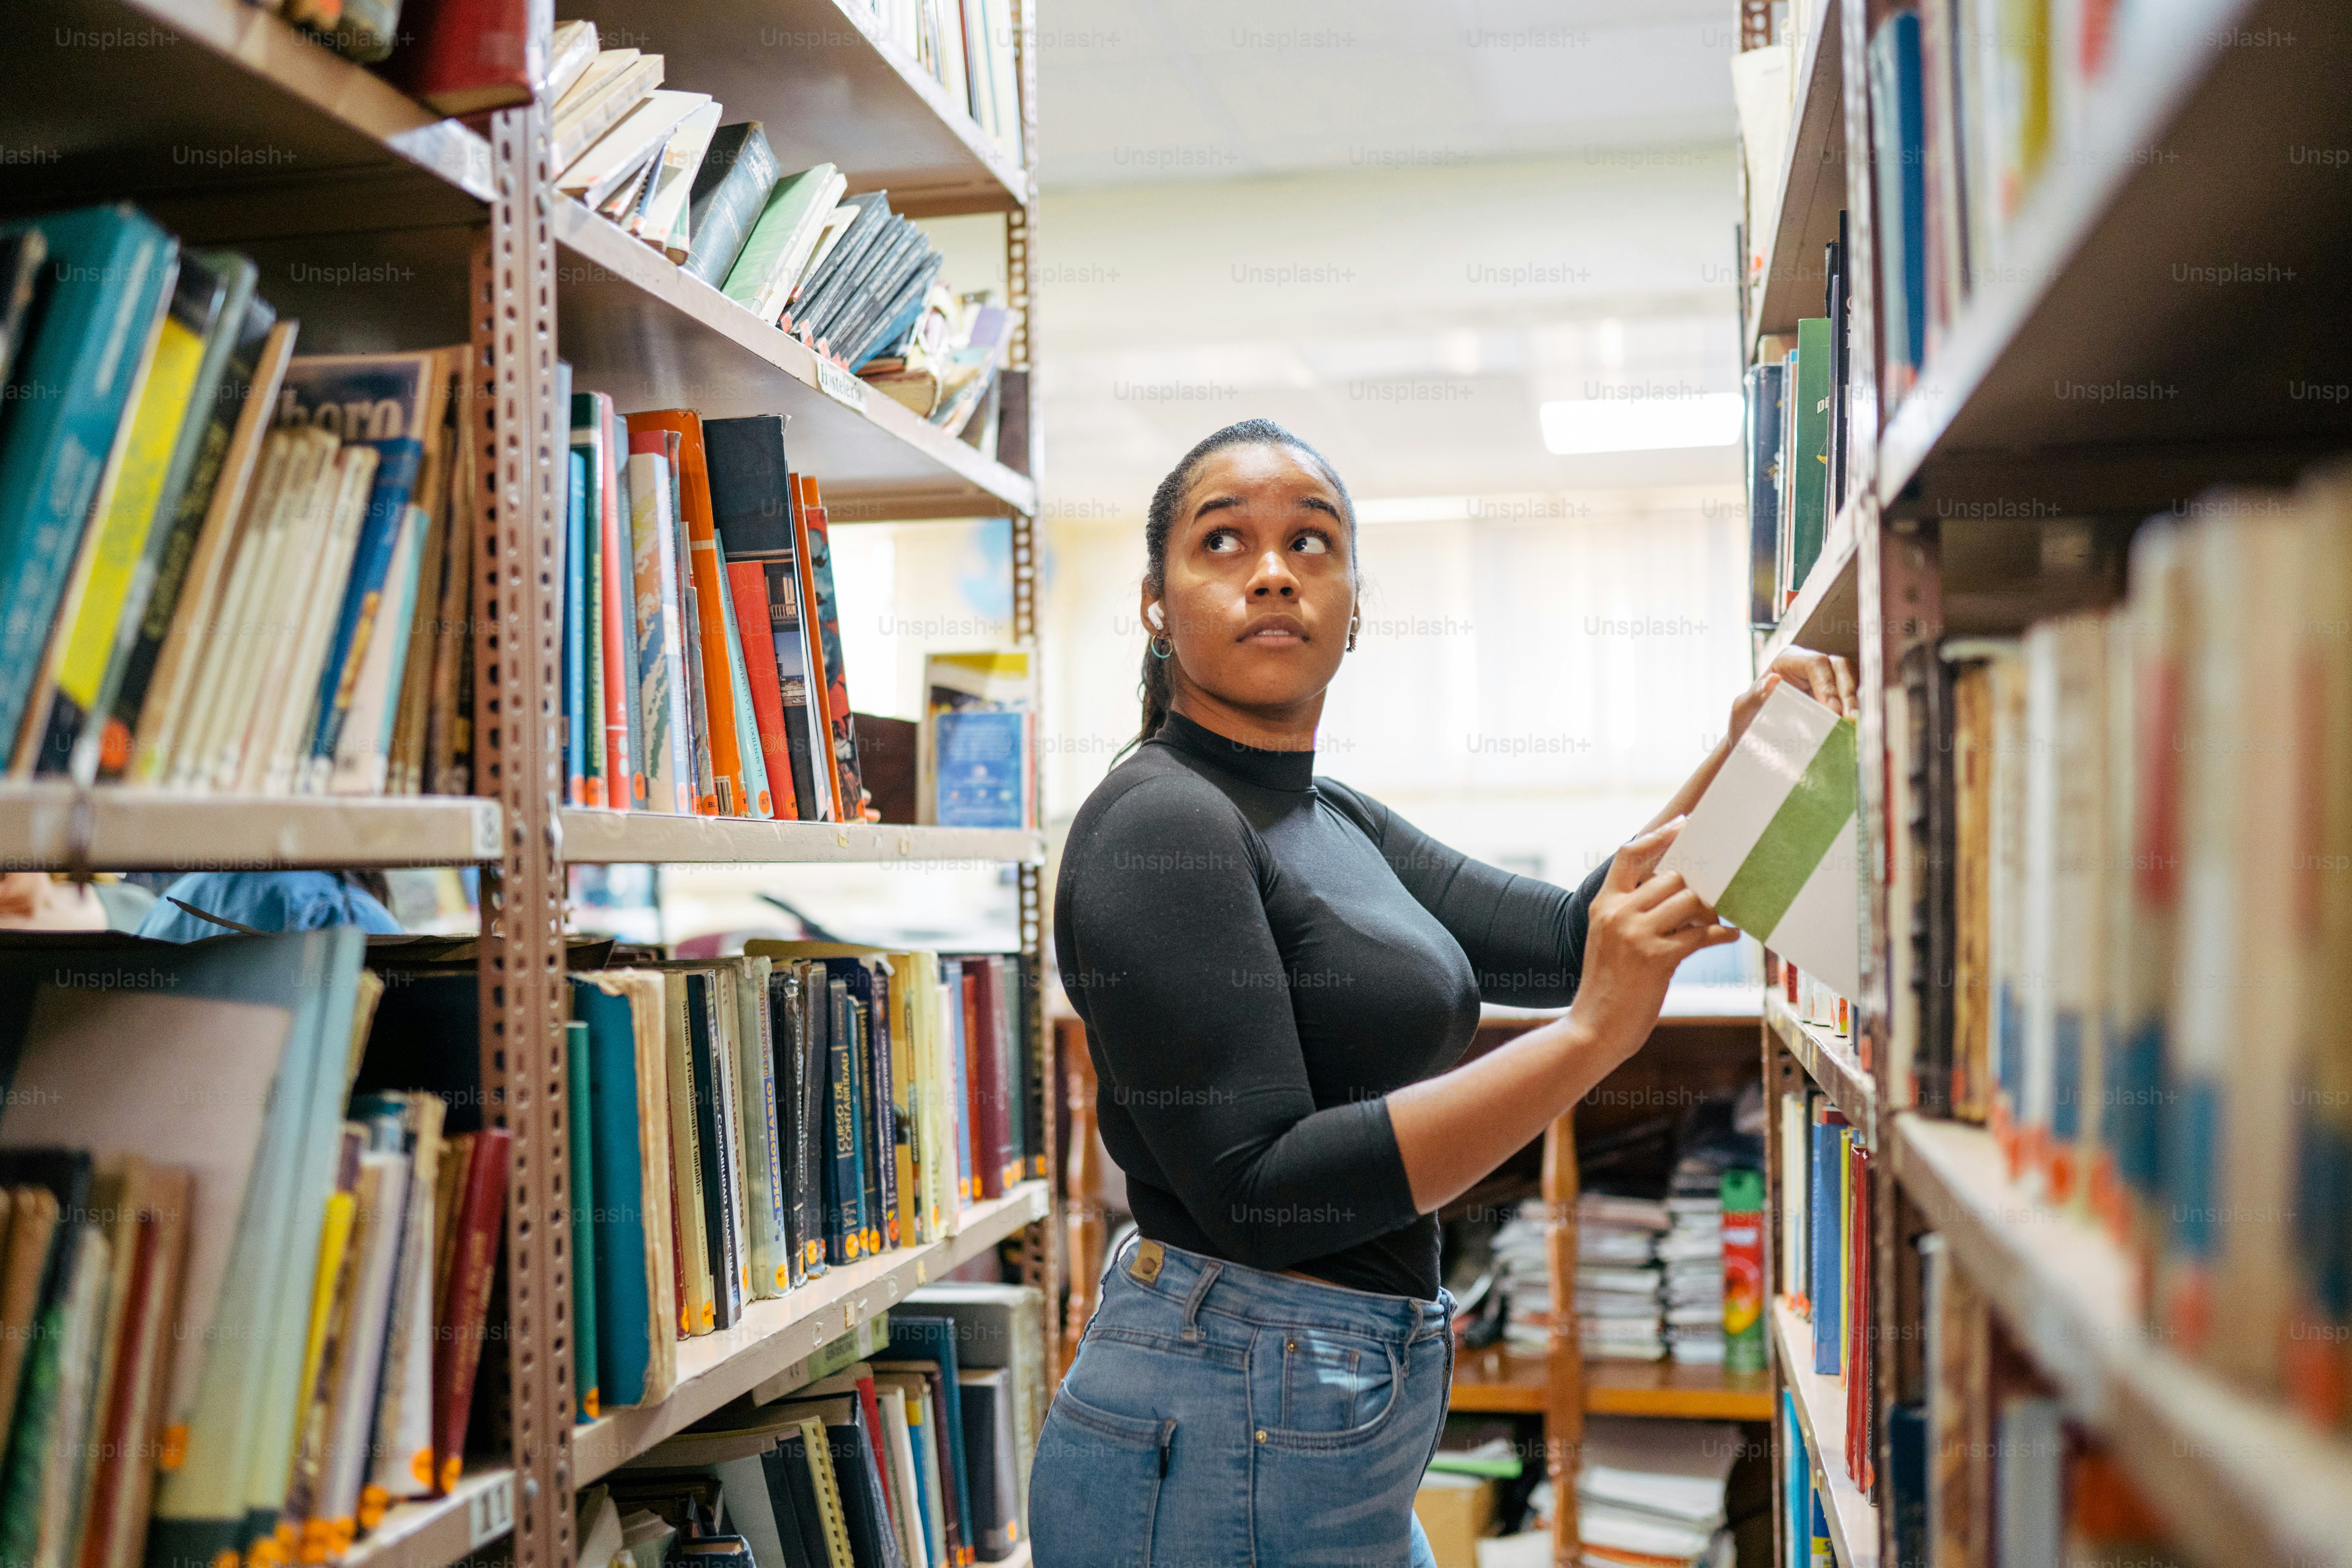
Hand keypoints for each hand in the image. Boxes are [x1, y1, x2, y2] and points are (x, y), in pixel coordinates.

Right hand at [1570, 819, 1739, 1067]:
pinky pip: (1702, 935)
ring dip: (1714, 909)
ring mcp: (1636, 935)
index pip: (1629, 855)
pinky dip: (1723, 934)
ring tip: (1723, 919)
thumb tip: (1678, 894)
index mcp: (1604, 905)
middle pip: (1671, 877)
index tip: (1683, 824)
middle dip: (1699, 884)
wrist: (1594, 1029)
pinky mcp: (1657, 959)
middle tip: (1719, 893)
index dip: (1658, 836)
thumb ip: (1632, 914)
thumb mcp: (1609, 941)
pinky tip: (1732, 936)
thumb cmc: (1607, 988)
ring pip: (1690, 901)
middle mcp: (1618, 913)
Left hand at [1726, 645, 1855, 751]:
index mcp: (1788, 660)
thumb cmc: (1746, 718)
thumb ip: (1756, 695)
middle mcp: (1810, 665)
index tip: (1831, 710)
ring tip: (1854, 724)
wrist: (1753, 736)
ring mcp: (1824, 680)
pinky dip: (1852, 710)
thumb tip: (1774, 680)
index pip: (1816, 663)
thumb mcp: (1743, 709)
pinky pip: (1850, 697)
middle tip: (1849, 719)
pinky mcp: (1834, 696)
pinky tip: (1853, 727)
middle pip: (1839, 668)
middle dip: (1847, 693)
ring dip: (1854, 701)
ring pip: (1849, 680)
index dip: (1827, 684)